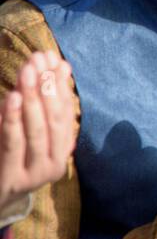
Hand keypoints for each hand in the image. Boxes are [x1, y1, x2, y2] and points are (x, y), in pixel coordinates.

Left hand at [0, 51, 75, 214]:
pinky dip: (13, 118)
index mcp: (62, 151)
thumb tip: (61, 67)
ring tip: (27, 72)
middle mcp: (55, 164)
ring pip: (37, 130)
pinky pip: (14, 143)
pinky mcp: (14, 179)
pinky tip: (11, 97)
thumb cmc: (9, 158)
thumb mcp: (27, 132)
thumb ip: (41, 105)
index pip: (66, 114)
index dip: (61, 86)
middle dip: (48, 88)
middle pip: (55, 120)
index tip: (55, 60)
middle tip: (41, 61)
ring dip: (32, 98)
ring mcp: (36, 174)